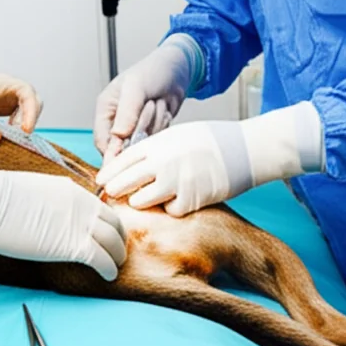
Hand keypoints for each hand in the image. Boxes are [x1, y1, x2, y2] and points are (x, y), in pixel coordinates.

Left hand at [0, 66, 41, 144]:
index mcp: (5, 82)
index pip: (28, 93)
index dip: (30, 111)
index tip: (25, 129)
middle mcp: (10, 88)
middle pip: (33, 100)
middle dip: (31, 117)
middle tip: (23, 134)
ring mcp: (8, 98)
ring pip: (28, 109)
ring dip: (25, 121)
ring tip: (15, 134)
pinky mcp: (3, 107)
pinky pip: (19, 116)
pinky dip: (19, 125)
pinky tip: (9, 132)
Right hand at [0, 147, 126, 279]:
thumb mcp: (34, 191)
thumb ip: (51, 202)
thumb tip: (50, 216)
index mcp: (71, 190)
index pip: (100, 206)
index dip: (107, 222)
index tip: (106, 233)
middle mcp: (81, 204)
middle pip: (114, 222)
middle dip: (119, 239)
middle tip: (117, 251)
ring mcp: (79, 223)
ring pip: (113, 242)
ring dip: (117, 256)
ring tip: (115, 266)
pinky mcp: (72, 244)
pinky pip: (101, 259)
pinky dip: (109, 269)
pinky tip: (108, 276)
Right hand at [95, 35, 203, 164]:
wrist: (177, 70)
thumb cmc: (152, 72)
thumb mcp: (136, 86)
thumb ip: (127, 111)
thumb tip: (119, 136)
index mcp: (106, 109)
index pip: (102, 141)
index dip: (114, 150)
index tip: (130, 148)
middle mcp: (118, 121)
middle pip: (126, 145)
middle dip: (143, 126)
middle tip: (150, 103)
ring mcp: (135, 127)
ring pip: (144, 143)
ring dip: (156, 123)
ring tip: (157, 101)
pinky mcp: (151, 131)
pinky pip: (156, 140)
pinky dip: (163, 125)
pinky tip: (163, 109)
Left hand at [95, 102, 324, 216]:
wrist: (244, 149)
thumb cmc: (210, 141)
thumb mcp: (178, 135)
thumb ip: (156, 148)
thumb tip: (133, 163)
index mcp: (159, 143)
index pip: (124, 159)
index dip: (110, 172)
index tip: (101, 181)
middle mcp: (164, 162)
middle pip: (127, 181)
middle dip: (115, 190)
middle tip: (109, 196)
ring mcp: (177, 182)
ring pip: (142, 200)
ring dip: (140, 202)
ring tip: (139, 201)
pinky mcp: (192, 199)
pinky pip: (169, 211)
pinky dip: (169, 209)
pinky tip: (173, 202)